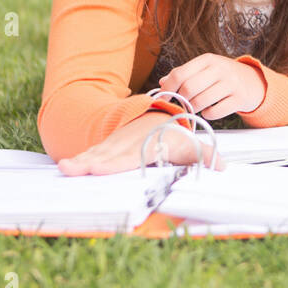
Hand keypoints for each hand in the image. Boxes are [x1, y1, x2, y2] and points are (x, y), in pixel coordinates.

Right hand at [57, 110, 223, 175]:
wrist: (157, 117)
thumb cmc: (173, 137)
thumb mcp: (189, 145)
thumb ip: (204, 155)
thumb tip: (222, 166)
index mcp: (147, 145)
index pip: (130, 156)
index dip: (115, 163)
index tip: (101, 169)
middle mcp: (128, 145)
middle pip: (108, 157)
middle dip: (90, 164)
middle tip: (72, 170)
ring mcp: (115, 146)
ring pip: (97, 155)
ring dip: (80, 162)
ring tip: (65, 168)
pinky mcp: (107, 149)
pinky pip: (92, 155)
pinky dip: (79, 161)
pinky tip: (65, 168)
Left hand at [159, 53, 265, 120]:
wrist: (253, 82)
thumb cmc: (223, 76)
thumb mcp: (205, 69)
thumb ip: (184, 74)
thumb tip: (162, 83)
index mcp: (208, 59)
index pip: (180, 74)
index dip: (168, 89)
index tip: (163, 99)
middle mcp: (220, 69)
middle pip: (188, 88)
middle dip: (182, 100)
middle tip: (183, 105)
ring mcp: (231, 83)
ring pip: (200, 102)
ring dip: (194, 109)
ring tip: (196, 107)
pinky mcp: (239, 99)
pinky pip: (214, 112)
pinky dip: (207, 115)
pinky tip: (209, 111)